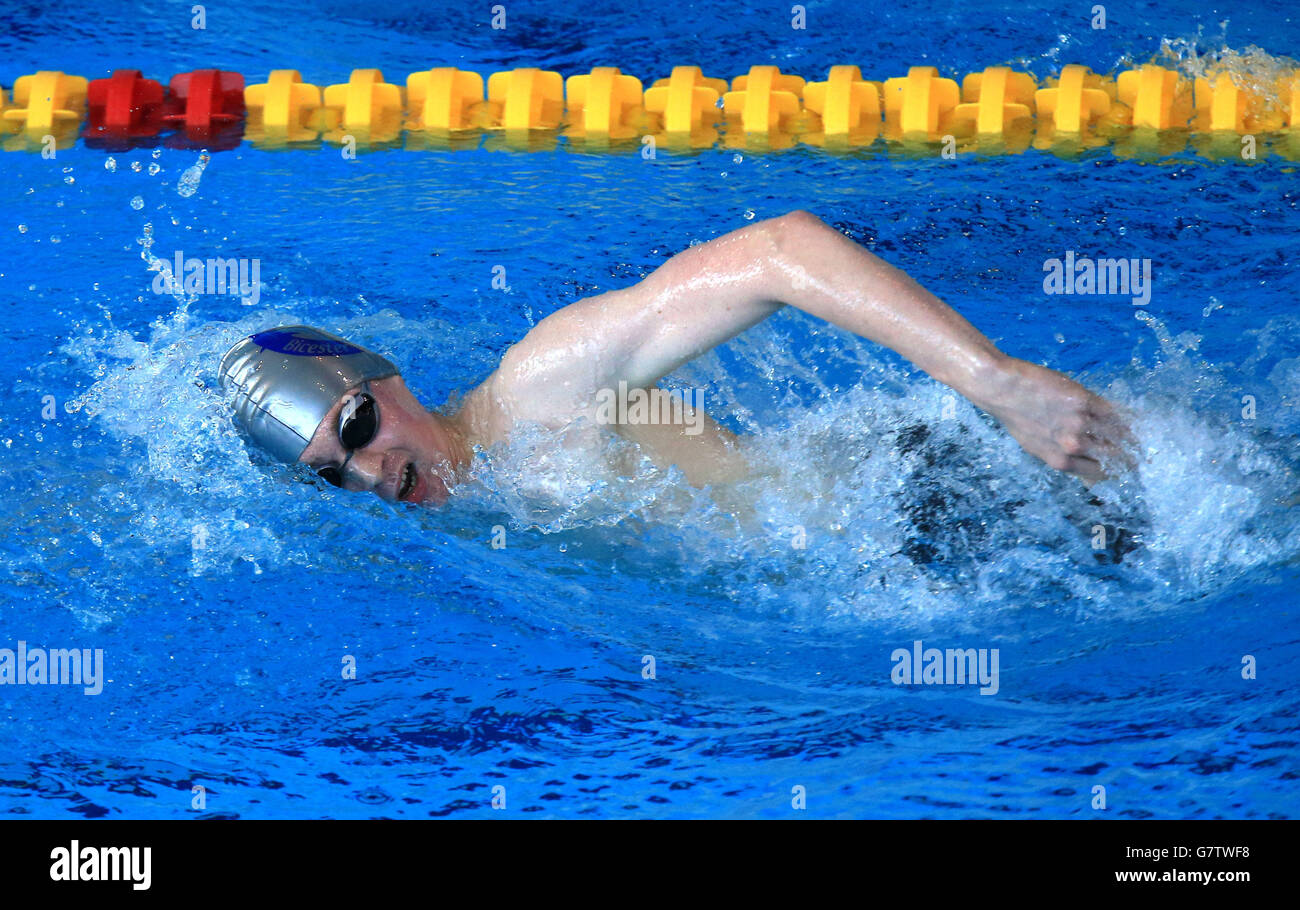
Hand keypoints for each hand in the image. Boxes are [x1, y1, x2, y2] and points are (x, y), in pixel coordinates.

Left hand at [978, 357, 1133, 483]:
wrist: (1001, 388)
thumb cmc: (1016, 416)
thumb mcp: (1035, 445)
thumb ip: (1060, 455)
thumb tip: (1084, 468)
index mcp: (1059, 461)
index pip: (1100, 472)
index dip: (1116, 471)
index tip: (1126, 468)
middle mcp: (1071, 445)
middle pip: (1114, 456)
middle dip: (1131, 457)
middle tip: (1142, 454)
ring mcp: (1079, 422)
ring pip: (1118, 433)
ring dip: (1133, 436)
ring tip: (1140, 436)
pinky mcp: (1083, 399)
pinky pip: (1113, 411)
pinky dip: (1125, 415)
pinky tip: (1132, 416)